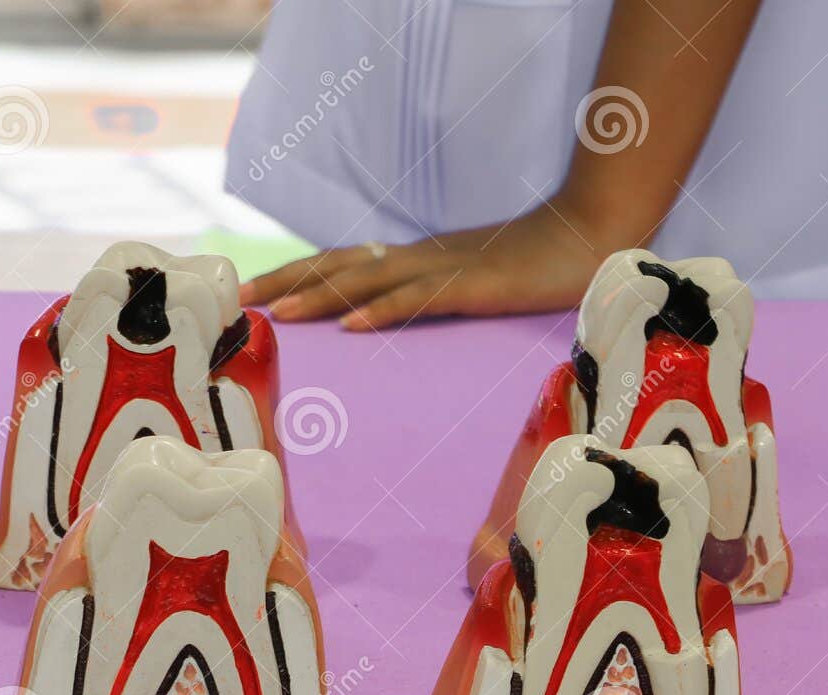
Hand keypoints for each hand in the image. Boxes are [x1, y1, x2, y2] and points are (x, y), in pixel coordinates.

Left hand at [239, 202, 620, 330]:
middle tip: (240, 302)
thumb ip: (420, 298)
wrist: (588, 233)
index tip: (248, 294)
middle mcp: (415, 257)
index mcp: (410, 259)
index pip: (338, 263)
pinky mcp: (472, 286)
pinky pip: (419, 299)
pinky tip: (351, 328)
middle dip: (286, 282)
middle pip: (338, 266)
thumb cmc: (526, 267)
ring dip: (320, 296)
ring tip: (279, 313)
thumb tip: (376, 321)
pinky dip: (382, 312)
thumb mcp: (461, 285)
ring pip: (369, 279)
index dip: (292, 274)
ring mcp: (442, 269)